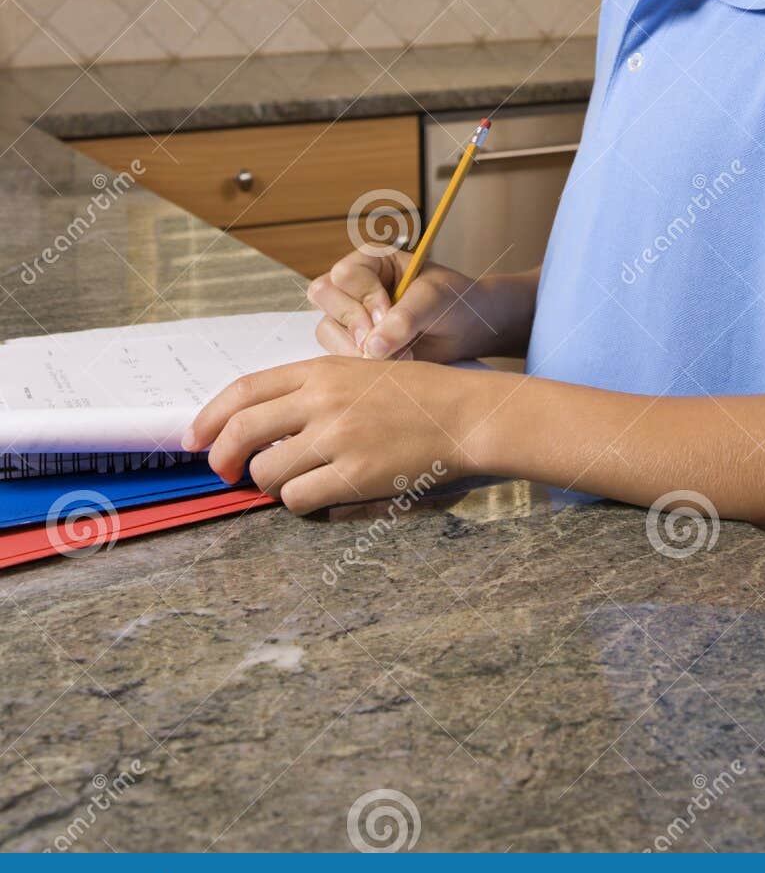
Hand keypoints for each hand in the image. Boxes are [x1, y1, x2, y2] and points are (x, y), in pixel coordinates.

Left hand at [181, 354, 484, 513]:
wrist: (464, 414)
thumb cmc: (415, 394)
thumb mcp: (357, 372)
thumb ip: (309, 390)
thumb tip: (257, 423)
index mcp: (320, 370)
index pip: (244, 390)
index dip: (209, 416)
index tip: (193, 437)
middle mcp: (321, 400)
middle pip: (241, 432)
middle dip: (222, 458)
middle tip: (225, 471)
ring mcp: (337, 438)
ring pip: (267, 472)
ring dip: (268, 484)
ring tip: (290, 480)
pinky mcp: (353, 475)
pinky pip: (298, 499)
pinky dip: (297, 502)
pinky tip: (317, 493)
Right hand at [307, 244, 498, 364]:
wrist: (467, 329)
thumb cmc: (454, 301)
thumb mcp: (434, 301)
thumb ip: (404, 319)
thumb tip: (372, 347)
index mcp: (372, 260)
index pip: (346, 274)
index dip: (364, 297)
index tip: (389, 314)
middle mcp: (355, 285)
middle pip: (324, 295)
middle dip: (354, 323)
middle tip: (382, 342)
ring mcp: (351, 315)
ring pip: (326, 328)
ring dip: (357, 348)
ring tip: (399, 356)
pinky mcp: (354, 343)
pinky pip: (337, 353)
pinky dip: (360, 363)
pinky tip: (391, 365)